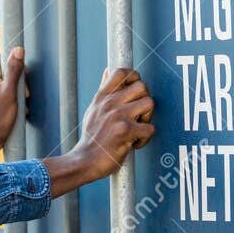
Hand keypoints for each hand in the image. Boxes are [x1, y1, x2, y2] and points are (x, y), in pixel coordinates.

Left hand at [0, 47, 25, 162]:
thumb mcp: (10, 91)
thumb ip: (14, 70)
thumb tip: (18, 49)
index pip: (3, 57)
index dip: (15, 60)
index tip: (23, 72)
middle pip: (10, 72)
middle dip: (21, 81)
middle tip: (24, 94)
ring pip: (13, 86)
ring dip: (21, 94)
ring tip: (23, 105)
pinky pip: (11, 98)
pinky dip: (18, 103)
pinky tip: (21, 112)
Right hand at [44, 67, 154, 195]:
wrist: (84, 161)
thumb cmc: (91, 138)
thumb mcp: (93, 109)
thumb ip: (103, 91)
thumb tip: (108, 71)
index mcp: (102, 97)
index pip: (121, 72)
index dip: (135, 76)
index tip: (135, 89)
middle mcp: (110, 103)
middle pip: (142, 86)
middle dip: (145, 100)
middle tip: (139, 114)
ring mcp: (117, 116)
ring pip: (149, 103)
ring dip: (148, 118)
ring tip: (138, 128)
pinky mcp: (125, 131)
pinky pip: (149, 128)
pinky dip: (146, 138)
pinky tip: (135, 143)